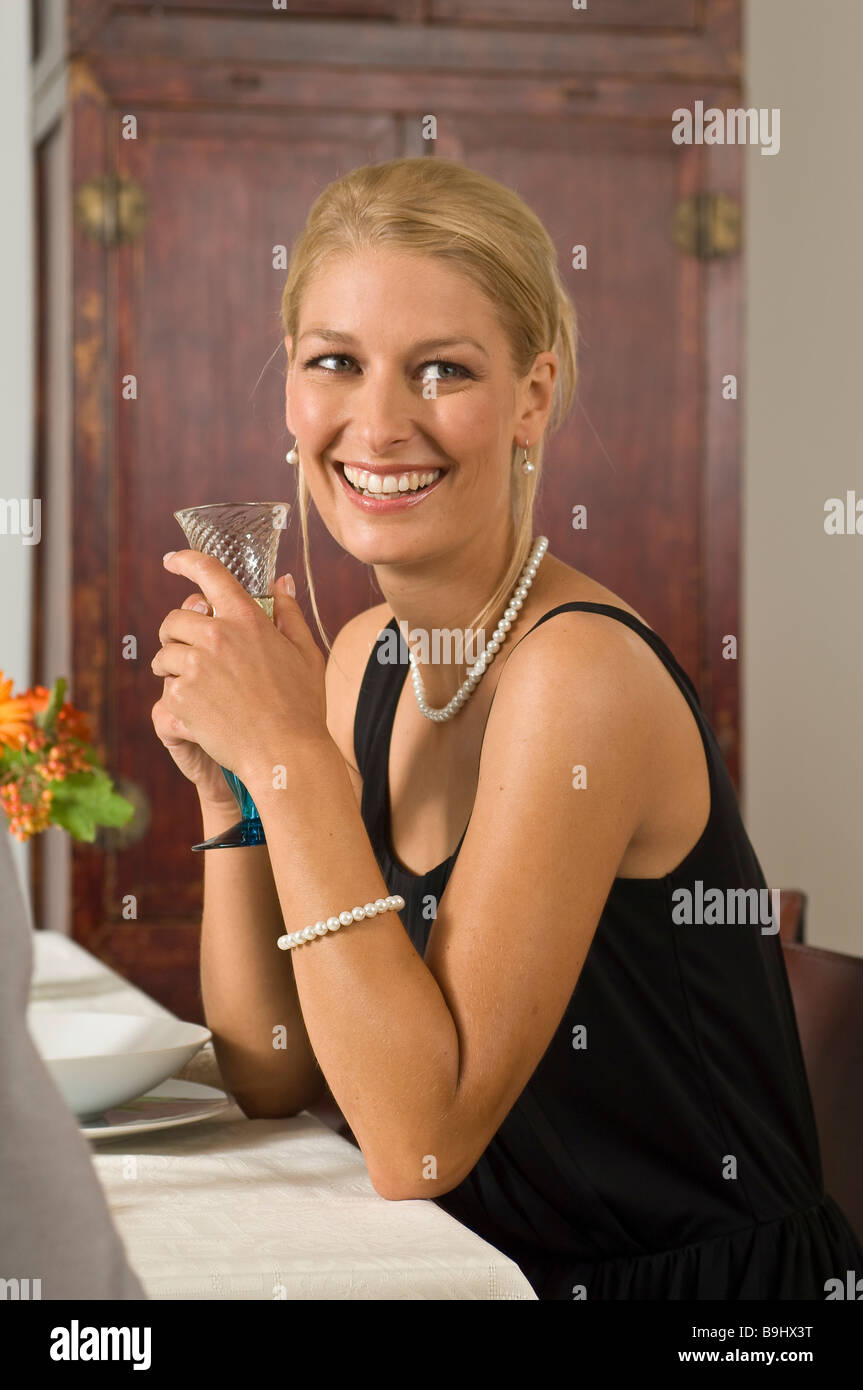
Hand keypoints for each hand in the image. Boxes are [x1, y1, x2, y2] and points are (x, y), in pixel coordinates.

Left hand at [151, 551, 329, 790]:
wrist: (285, 754)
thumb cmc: (302, 706)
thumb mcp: (305, 653)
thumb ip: (289, 613)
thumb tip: (282, 582)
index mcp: (246, 618)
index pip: (208, 572)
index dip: (185, 560)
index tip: (172, 561)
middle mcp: (217, 635)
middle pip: (174, 618)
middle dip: (176, 633)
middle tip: (187, 650)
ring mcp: (195, 666)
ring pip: (164, 654)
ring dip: (172, 666)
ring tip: (193, 685)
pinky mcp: (181, 696)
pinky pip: (167, 688)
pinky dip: (178, 698)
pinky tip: (201, 712)